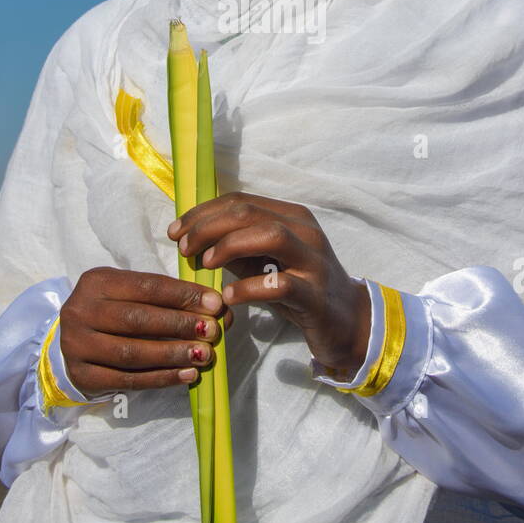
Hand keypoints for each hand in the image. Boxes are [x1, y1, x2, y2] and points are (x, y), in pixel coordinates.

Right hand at [59, 267, 232, 397]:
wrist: (74, 343)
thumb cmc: (113, 313)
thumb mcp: (133, 295)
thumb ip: (171, 299)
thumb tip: (219, 310)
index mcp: (97, 282)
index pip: (146, 287)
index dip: (183, 295)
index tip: (215, 303)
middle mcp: (81, 311)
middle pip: (138, 319)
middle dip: (180, 325)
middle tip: (212, 331)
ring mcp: (77, 346)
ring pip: (132, 352)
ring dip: (173, 354)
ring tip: (203, 355)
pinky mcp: (83, 376)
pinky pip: (128, 379)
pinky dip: (162, 378)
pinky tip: (187, 375)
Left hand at [167, 192, 370, 371]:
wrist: (346, 322)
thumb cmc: (299, 288)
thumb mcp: (264, 262)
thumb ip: (235, 248)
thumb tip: (193, 239)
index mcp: (291, 216)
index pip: (240, 201)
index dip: (203, 213)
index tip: (176, 231)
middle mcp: (304, 231)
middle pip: (249, 213)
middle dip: (207, 226)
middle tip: (183, 248)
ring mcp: (313, 261)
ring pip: (270, 235)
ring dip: (228, 246)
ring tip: (205, 263)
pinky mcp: (315, 294)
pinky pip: (279, 284)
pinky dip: (248, 287)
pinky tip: (229, 296)